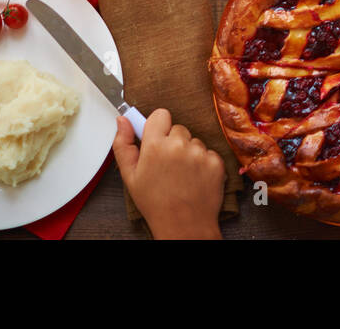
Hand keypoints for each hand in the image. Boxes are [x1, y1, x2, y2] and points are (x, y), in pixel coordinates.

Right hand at [113, 109, 225, 239]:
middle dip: (173, 142)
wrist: (184, 225)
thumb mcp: (130, 176)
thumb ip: (123, 144)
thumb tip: (123, 121)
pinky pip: (209, 152)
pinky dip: (204, 163)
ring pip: (194, 141)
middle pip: (178, 129)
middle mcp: (179, 145)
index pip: (160, 114)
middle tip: (168, 165)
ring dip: (189, 153)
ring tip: (182, 175)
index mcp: (155, 145)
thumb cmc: (155, 203)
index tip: (157, 137)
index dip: (158, 126)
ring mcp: (199, 152)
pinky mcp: (216, 161)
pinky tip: (195, 178)